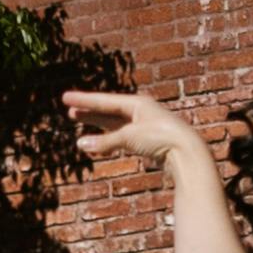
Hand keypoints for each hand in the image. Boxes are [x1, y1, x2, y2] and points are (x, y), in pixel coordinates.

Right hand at [65, 88, 199, 167]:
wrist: (187, 153)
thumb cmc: (161, 139)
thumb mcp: (129, 138)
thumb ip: (104, 142)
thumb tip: (79, 145)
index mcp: (138, 104)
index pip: (105, 101)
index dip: (84, 101)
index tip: (65, 98)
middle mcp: (141, 112)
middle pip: (109, 110)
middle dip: (89, 111)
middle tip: (70, 109)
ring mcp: (145, 127)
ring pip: (115, 124)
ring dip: (97, 124)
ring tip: (79, 120)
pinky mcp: (148, 142)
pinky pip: (122, 138)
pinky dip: (109, 140)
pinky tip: (99, 143)